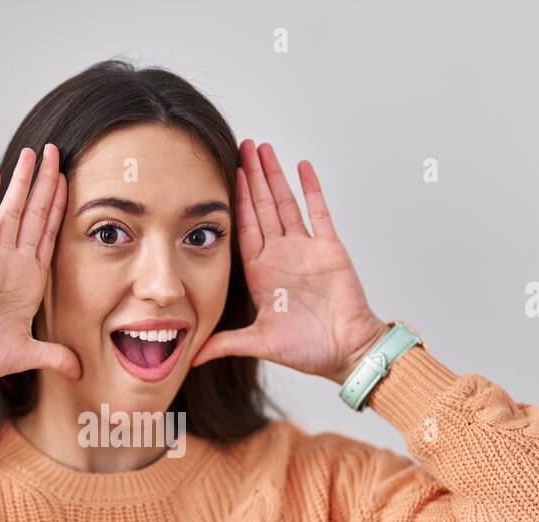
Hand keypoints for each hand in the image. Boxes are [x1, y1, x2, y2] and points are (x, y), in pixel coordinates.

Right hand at [0, 144, 80, 389]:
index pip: (48, 237)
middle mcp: (11, 266)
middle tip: (57, 151)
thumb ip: (53, 355)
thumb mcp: (24, 355)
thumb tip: (79, 368)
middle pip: (34, 216)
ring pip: (12, 214)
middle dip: (47, 184)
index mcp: (26, 282)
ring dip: (23, 183)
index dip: (60, 210)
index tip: (71, 182)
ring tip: (34, 153)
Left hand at [190, 139, 389, 383]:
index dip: (235, 201)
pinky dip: (311, 189)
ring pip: (287, 203)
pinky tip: (302, 167)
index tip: (226, 174)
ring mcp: (306, 249)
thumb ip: (225, 344)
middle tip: (242, 145)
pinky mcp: (330, 249)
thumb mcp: (258, 344)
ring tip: (264, 148)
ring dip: (275, 176)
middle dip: (252, 176)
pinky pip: (319, 212)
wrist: (346, 352)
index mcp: (262, 273)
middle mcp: (281, 255)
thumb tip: (193, 358)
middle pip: (262, 207)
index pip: (244, 227)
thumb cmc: (307, 350)